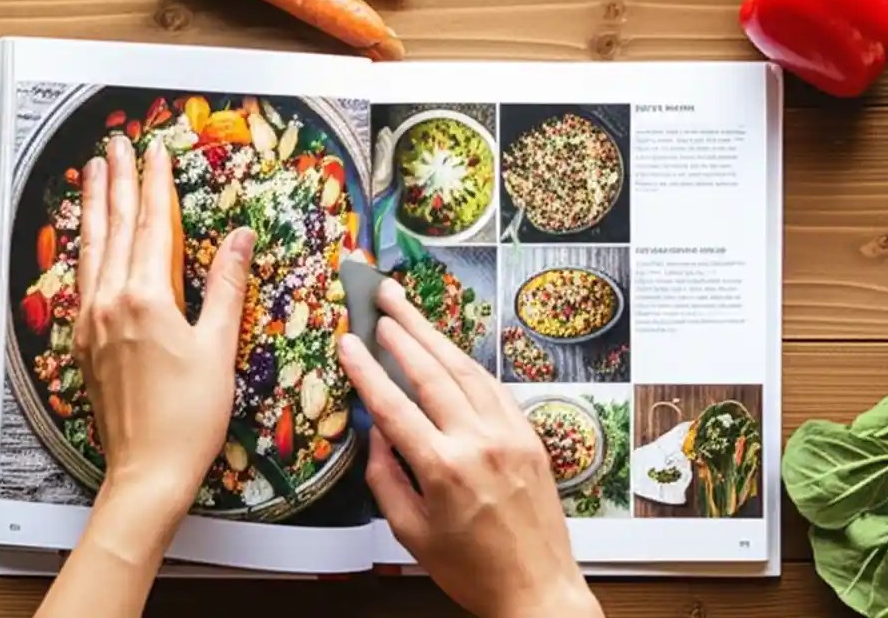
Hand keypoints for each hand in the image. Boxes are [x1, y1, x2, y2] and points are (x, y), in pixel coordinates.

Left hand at [74, 134, 255, 520]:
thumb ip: (225, 286)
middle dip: (115, 182)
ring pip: (92, 250)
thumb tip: (239, 237)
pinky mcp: (84, 343)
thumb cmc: (191, 415)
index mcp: (146, 298)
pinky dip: (86, 249)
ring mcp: (92, 321)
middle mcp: (110, 302)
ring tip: (92, 174)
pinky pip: (82, 280)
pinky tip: (88, 241)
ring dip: (94, 208)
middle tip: (116, 145)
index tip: (155, 151)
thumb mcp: (218, 347)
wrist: (148, 470)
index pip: (153, 226)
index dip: (155, 185)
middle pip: (114, 229)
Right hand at [338, 281, 602, 617]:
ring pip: (467, 370)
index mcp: (444, 469)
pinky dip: (468, 364)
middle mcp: (480, 443)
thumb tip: (376, 434)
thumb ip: (386, 478)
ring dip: (435, 335)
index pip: (395, 405)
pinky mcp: (530, 437)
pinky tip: (449, 350)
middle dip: (403, 329)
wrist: (537, 591)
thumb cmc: (473, 571)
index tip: (350, 341)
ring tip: (409, 309)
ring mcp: (510, 435)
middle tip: (381, 299)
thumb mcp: (411, 533)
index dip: (367, 370)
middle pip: (433, 371)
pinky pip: (494, 388)